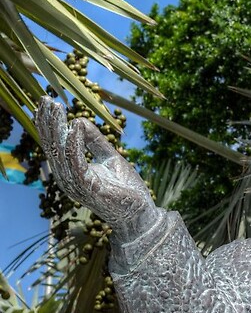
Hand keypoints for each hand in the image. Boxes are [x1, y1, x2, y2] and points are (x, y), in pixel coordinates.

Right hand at [35, 96, 159, 240]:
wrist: (141, 213)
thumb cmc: (126, 189)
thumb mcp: (110, 158)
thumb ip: (95, 142)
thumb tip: (79, 120)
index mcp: (71, 172)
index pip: (54, 146)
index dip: (48, 124)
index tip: (47, 101)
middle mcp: (68, 179)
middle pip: (52, 147)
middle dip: (48, 122)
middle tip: (46, 98)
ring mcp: (76, 185)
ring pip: (60, 153)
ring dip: (58, 129)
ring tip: (58, 107)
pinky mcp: (87, 189)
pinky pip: (75, 163)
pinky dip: (74, 144)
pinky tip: (75, 126)